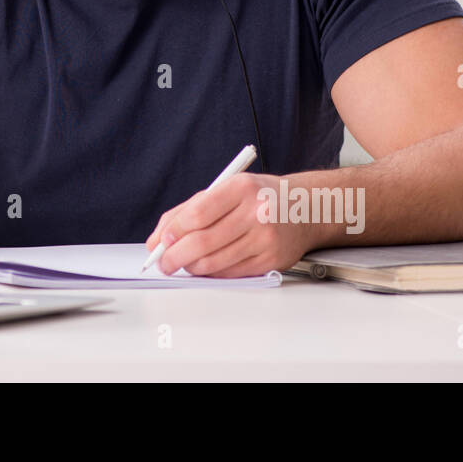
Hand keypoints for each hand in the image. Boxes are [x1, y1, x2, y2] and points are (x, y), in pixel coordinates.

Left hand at [144, 174, 315, 277]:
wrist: (304, 208)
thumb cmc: (258, 197)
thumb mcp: (226, 189)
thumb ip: (188, 210)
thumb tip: (158, 238)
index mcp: (241, 188)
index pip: (198, 213)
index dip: (174, 231)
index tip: (161, 241)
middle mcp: (257, 212)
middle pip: (203, 242)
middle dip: (175, 256)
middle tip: (163, 262)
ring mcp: (266, 238)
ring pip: (214, 262)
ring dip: (191, 267)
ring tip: (182, 264)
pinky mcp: (271, 261)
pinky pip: (230, 273)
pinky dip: (211, 273)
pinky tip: (205, 267)